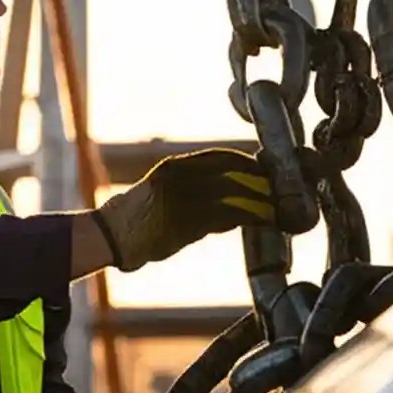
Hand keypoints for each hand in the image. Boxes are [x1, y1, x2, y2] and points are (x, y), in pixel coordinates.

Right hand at [90, 148, 274, 271]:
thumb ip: (194, 189)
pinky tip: (261, 221)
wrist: (112, 235)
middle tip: (281, 192)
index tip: (267, 173)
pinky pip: (225, 216)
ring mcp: (183, 198)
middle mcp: (180, 176)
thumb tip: (231, 199)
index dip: (249, 164)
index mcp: (175, 166)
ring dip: (259, 201)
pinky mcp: (186, 221)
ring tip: (277, 209)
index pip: (222, 157)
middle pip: (233, 172)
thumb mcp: (165, 192)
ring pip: (233, 193)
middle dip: (260, 181)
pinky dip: (247, 217)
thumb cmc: (140, 218)